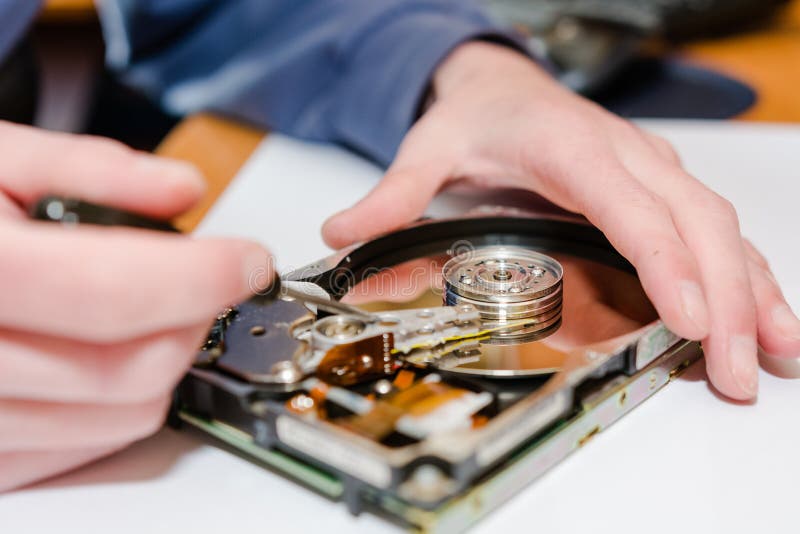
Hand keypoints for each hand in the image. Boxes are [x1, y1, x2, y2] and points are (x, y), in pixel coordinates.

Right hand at [0, 122, 270, 490]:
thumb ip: (88, 166)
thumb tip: (179, 189)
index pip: (110, 294)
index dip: (202, 276)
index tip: (247, 260)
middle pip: (132, 369)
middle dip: (194, 317)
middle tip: (204, 279)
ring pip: (122, 418)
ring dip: (166, 360)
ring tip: (152, 307)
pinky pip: (84, 447)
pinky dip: (120, 401)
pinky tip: (107, 351)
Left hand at [323, 42, 799, 400]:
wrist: (507, 88)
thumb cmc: (480, 120)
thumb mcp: (429, 148)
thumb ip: (393, 194)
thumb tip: (341, 234)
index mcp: (573, 147)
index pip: (630, 207)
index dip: (665, 260)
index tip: (692, 317)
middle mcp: (627, 159)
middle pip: (694, 225)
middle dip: (725, 300)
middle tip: (735, 371)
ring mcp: (652, 174)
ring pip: (721, 230)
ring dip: (754, 294)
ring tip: (775, 357)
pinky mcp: (663, 192)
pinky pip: (718, 235)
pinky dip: (748, 279)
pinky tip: (768, 322)